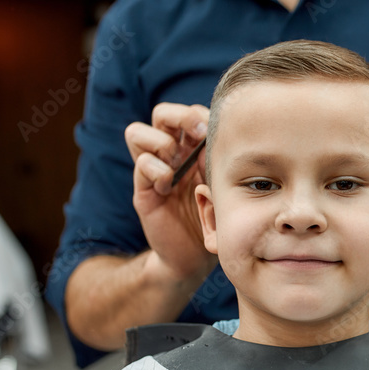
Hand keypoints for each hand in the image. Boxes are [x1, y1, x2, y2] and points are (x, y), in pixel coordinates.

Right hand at [125, 102, 217, 281]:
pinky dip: (156, 170)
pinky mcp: (143, 191)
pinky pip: (141, 164)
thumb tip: (231, 134)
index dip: (200, 114)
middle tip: (198, 134)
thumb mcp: (225, 184)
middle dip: (179, 117)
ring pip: (137, 132)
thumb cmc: (218, 218)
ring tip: (178, 163)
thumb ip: (222, 160)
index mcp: (193, 149)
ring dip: (161, 142)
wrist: (196, 257)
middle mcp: (171, 155)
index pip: (189, 113)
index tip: (218, 130)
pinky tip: (169, 186)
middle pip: (161, 114)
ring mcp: (154, 171)